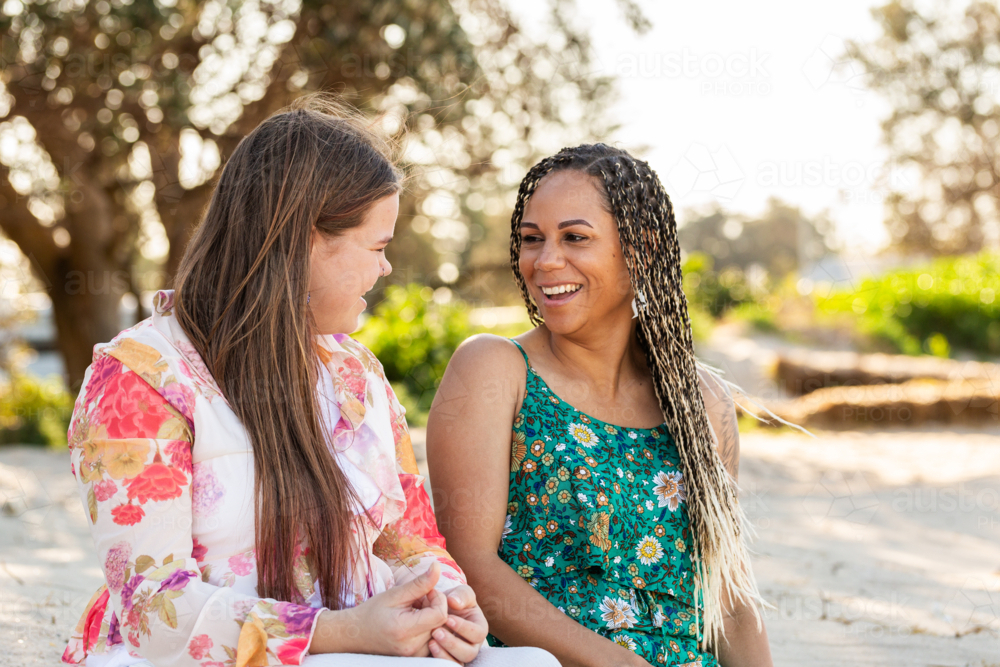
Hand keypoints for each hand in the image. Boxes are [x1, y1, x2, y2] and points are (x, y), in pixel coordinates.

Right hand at [311, 561, 448, 656]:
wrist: (355, 634)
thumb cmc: (373, 611)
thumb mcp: (395, 594)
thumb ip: (419, 583)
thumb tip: (437, 566)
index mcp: (405, 630)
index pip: (440, 614)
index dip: (439, 599)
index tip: (426, 592)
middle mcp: (411, 647)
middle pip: (441, 623)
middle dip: (434, 606)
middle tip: (418, 600)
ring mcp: (413, 655)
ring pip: (438, 631)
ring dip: (432, 617)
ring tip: (414, 611)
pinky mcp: (414, 658)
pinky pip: (432, 640)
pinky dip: (428, 628)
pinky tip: (415, 621)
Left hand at [427, 584, 488, 663]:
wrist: (438, 609)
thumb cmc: (453, 601)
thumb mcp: (460, 593)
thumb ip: (461, 594)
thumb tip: (454, 602)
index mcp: (479, 628)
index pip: (478, 633)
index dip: (464, 628)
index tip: (448, 619)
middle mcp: (472, 645)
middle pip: (469, 653)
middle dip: (453, 644)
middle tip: (437, 632)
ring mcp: (460, 654)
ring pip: (457, 663)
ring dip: (444, 653)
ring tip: (431, 640)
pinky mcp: (448, 658)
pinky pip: (446, 666)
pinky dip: (439, 658)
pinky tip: (429, 646)